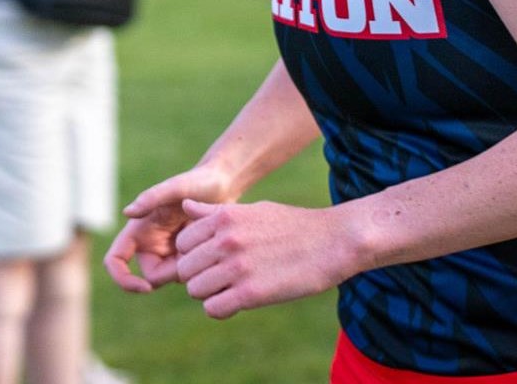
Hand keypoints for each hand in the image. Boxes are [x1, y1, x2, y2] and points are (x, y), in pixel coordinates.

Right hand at [105, 165, 238, 293]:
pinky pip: (188, 274)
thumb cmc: (198, 182)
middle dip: (173, 272)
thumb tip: (127, 212)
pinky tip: (211, 248)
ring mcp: (168, 252)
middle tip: (199, 252)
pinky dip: (199, 267)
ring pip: (172, 278)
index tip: (146, 287)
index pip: (115, 261)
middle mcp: (149, 244)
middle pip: (152, 277)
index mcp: (138, 230)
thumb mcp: (178, 187)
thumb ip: (153, 197)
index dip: (124, 279)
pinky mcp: (185, 257)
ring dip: (189, 268)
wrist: (223, 185)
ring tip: (206, 243)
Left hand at [173, 199, 361, 319]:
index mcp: (225, 218)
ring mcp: (237, 266)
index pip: (182, 243)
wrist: (334, 241)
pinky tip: (239, 301)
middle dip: (199, 276)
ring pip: (195, 290)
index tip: (213, 260)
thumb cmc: (294, 226)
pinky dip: (222, 309)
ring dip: (210, 294)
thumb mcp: (254, 210)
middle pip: (185, 269)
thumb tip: (185, 206)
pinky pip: (213, 309)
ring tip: (232, 289)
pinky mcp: (251, 293)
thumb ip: (215, 213)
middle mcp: (226, 240)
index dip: (194, 255)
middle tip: (222, 278)